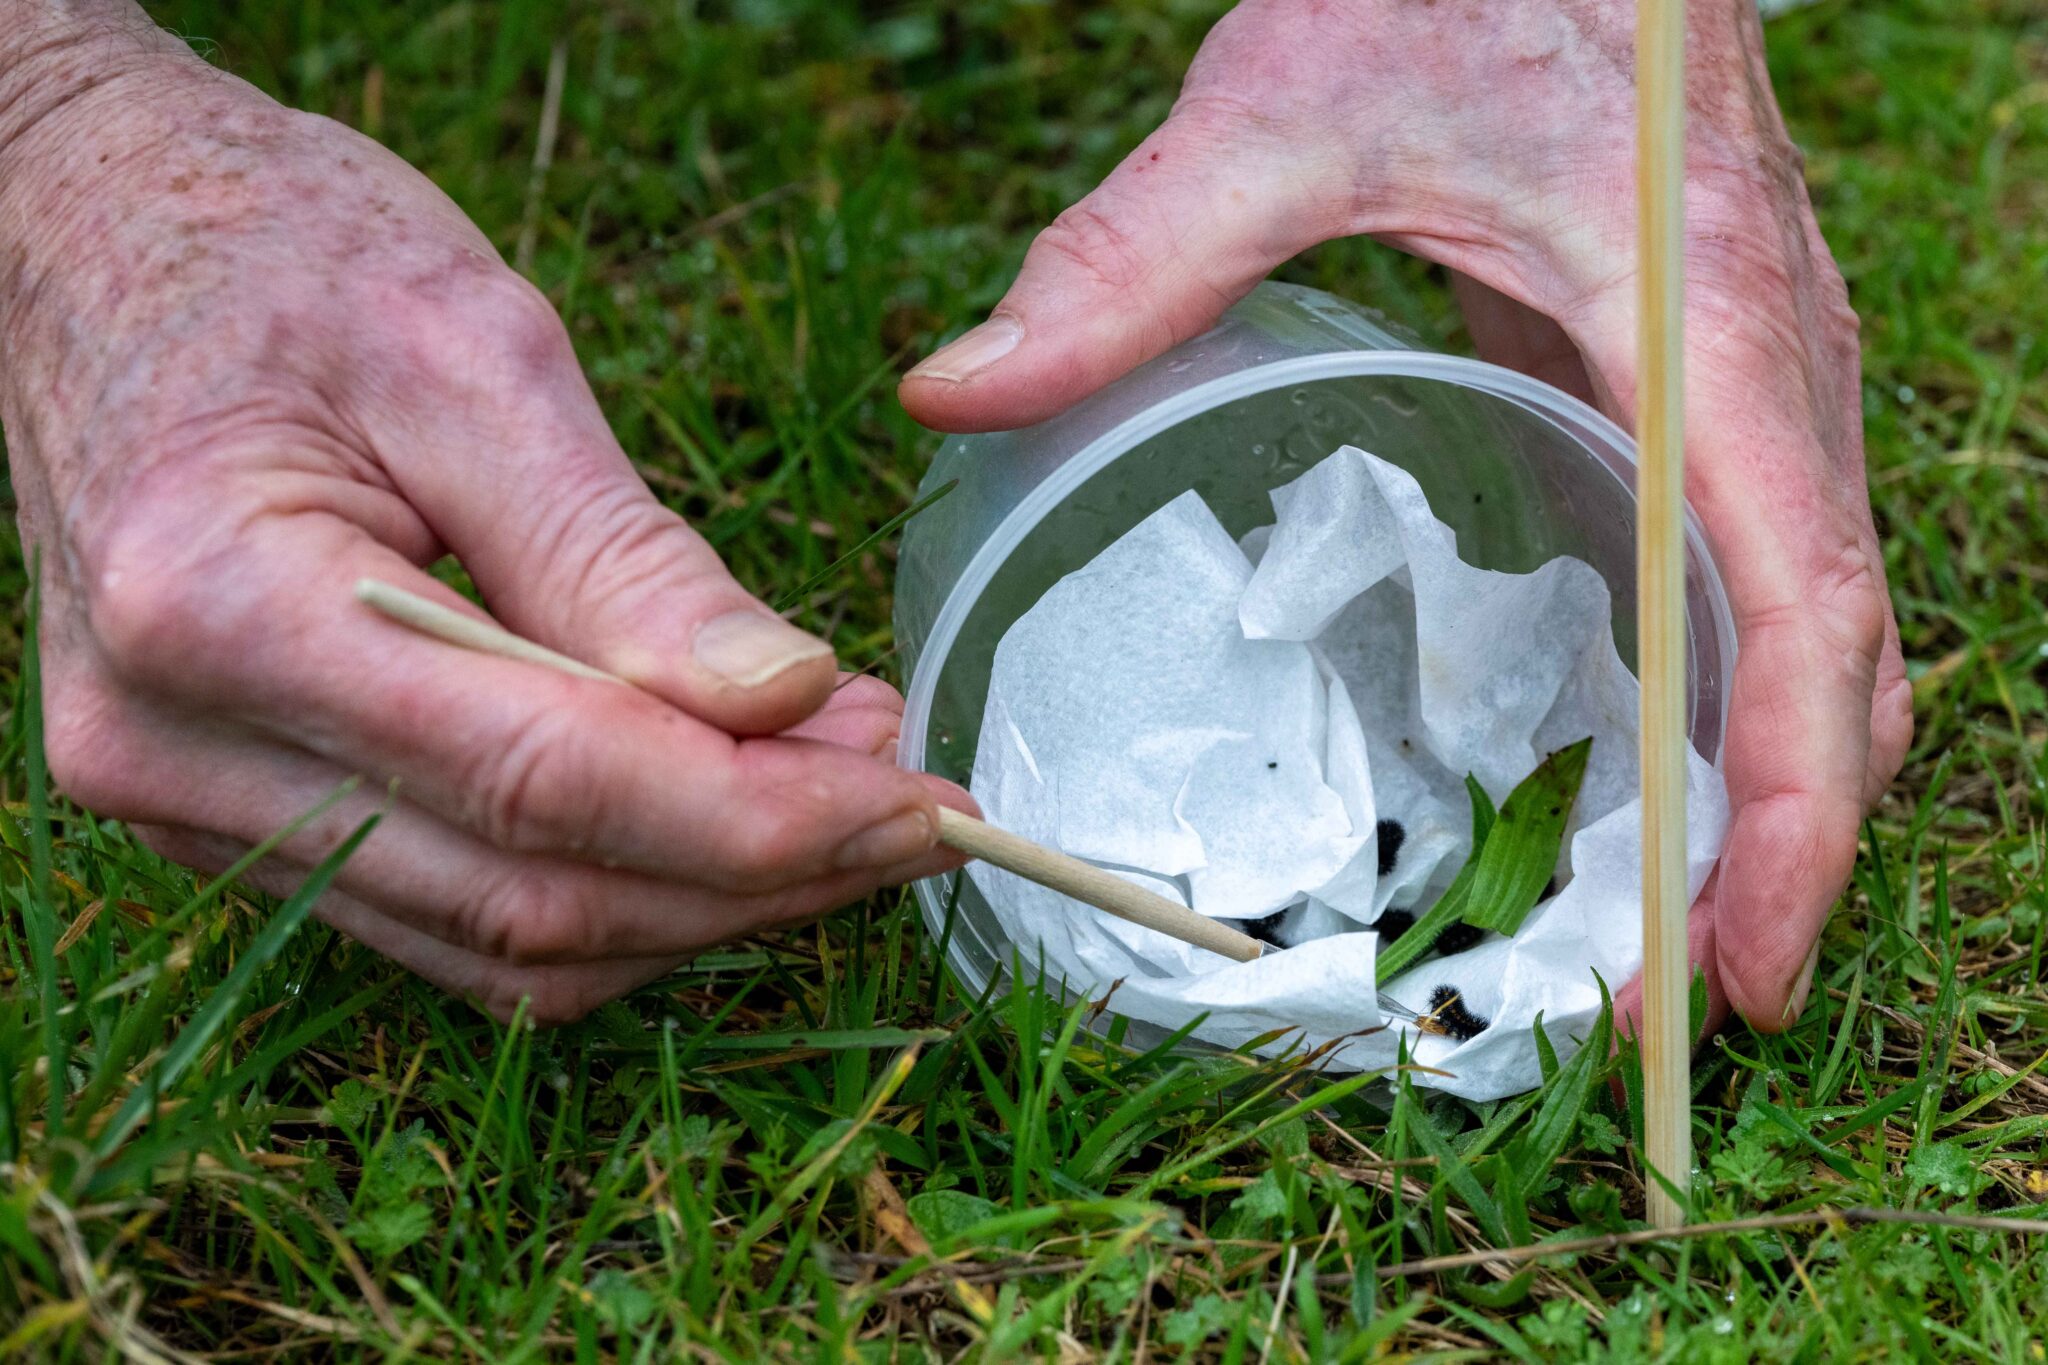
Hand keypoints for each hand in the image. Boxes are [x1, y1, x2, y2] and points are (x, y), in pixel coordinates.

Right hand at [2, 9, 970, 1023]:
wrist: (84, 237)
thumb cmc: (274, 249)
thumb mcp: (471, 350)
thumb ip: (620, 549)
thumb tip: (786, 699)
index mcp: (223, 608)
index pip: (549, 782)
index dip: (764, 816)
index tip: (922, 798)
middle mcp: (176, 751)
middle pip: (537, 899)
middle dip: (759, 874)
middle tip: (912, 806)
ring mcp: (188, 805)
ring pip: (505, 944)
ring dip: (700, 899)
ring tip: (839, 798)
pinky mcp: (230, 815)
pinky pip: (456, 916)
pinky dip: (612, 890)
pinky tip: (720, 817)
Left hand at [899, 0, 1909, 1032]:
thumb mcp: (1290, 104)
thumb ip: (1131, 251)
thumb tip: (956, 386)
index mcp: (1708, 339)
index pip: (1807, 620)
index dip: (1790, 820)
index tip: (1725, 973)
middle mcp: (1777, 385)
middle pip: (1838, 670)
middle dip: (1773, 861)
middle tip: (1657, 1017)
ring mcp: (1765, 392)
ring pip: (1817, 637)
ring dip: (1757, 801)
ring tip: (1644, 942)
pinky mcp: (1718, 393)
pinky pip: (1759, 579)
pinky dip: (1724, 705)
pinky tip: (1621, 779)